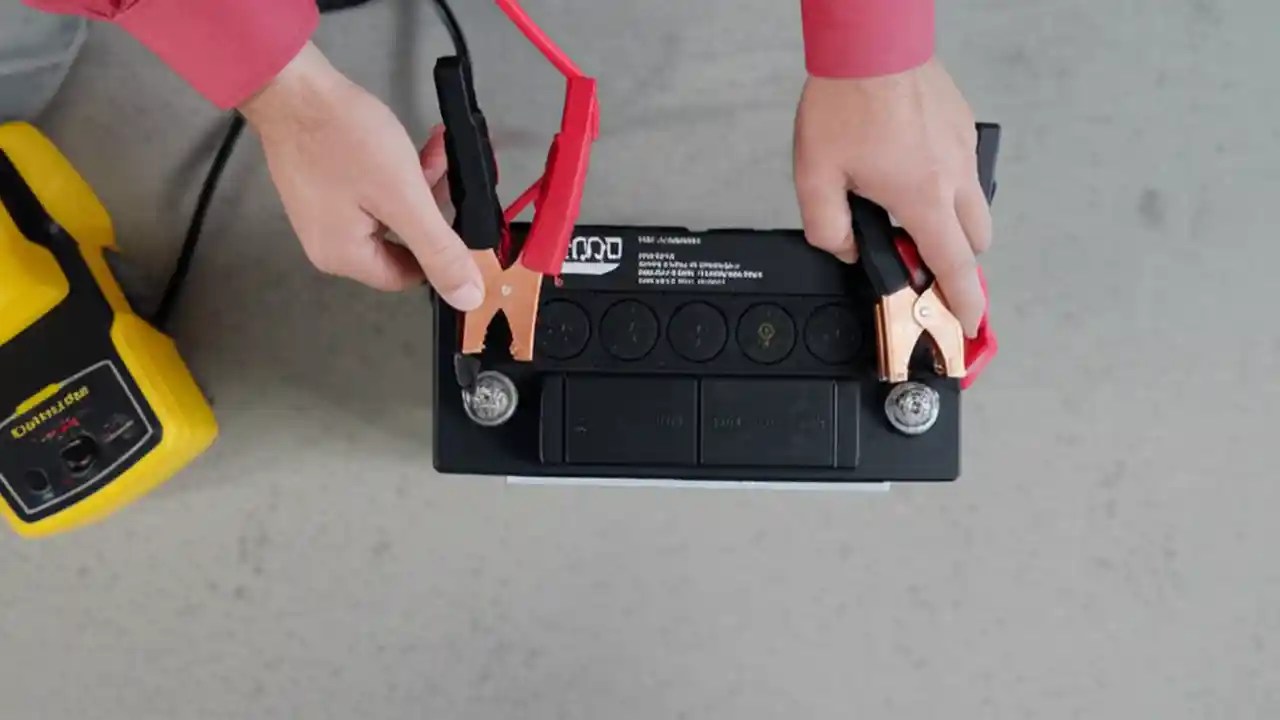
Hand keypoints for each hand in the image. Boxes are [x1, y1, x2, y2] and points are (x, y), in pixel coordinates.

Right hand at [239, 42, 482, 309]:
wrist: (291, 85)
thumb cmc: (344, 140)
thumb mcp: (404, 198)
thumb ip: (438, 250)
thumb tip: (467, 298)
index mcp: (344, 258)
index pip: (409, 276)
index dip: (441, 252)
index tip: (465, 218)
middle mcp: (328, 244)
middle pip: (401, 242)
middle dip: (431, 206)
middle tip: (450, 170)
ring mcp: (322, 213)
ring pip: (391, 211)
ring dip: (420, 183)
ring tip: (438, 148)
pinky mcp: (322, 184)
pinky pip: (372, 191)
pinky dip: (398, 171)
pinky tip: (418, 145)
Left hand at [793, 58, 989, 336]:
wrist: (869, 44)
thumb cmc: (845, 102)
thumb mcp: (815, 178)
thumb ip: (828, 228)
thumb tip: (848, 249)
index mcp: (923, 198)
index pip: (956, 268)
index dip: (965, 304)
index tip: (968, 325)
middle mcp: (954, 176)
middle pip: (976, 242)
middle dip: (955, 262)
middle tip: (920, 262)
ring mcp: (962, 149)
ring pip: (974, 205)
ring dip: (952, 222)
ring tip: (906, 210)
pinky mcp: (960, 125)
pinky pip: (964, 169)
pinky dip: (946, 184)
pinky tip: (907, 168)